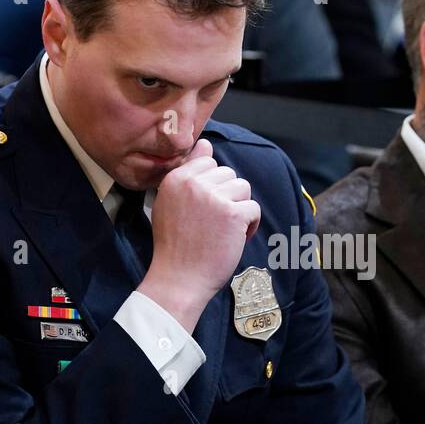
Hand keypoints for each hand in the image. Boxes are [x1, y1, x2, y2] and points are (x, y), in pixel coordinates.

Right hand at [138, 138, 259, 333]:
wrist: (178, 279)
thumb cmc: (176, 245)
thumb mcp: (171, 203)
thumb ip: (189, 173)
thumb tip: (206, 144)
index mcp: (176, 178)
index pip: (208, 162)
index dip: (212, 187)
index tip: (204, 210)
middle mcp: (193, 183)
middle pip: (228, 174)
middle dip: (227, 198)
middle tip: (213, 224)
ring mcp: (213, 197)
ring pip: (243, 188)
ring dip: (239, 210)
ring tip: (224, 230)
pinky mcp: (232, 214)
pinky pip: (253, 208)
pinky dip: (249, 226)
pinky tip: (234, 239)